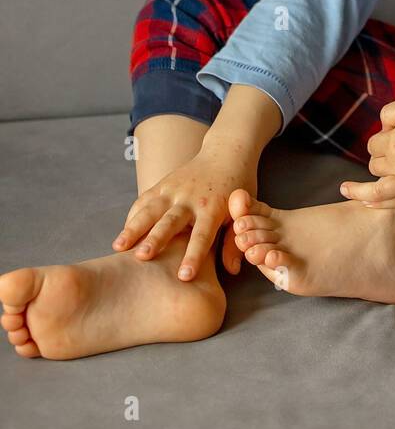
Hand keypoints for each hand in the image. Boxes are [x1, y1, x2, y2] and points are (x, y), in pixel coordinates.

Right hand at [111, 141, 258, 281]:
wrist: (226, 153)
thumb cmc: (237, 188)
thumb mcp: (242, 212)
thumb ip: (234, 240)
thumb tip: (233, 270)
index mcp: (213, 207)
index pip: (202, 236)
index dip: (193, 256)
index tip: (183, 276)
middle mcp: (191, 198)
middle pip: (170, 221)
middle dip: (155, 239)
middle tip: (142, 258)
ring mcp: (174, 189)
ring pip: (150, 209)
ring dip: (134, 228)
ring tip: (118, 247)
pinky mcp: (163, 184)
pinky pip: (144, 200)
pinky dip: (132, 216)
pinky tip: (123, 234)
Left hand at [339, 95, 394, 207]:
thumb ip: (389, 113)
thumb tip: (382, 130)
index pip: (373, 145)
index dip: (381, 139)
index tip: (393, 134)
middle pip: (375, 166)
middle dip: (380, 158)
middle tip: (392, 152)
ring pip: (379, 190)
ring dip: (364, 188)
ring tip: (349, 191)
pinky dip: (379, 204)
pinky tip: (367, 202)